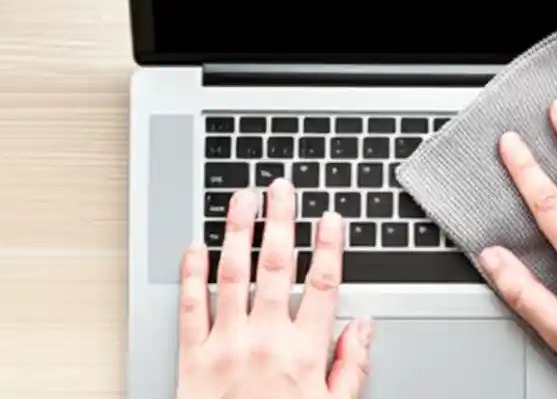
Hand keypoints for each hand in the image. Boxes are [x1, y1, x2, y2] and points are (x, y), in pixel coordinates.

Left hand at [176, 178, 372, 398]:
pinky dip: (192, 274)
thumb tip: (364, 328)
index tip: (331, 218)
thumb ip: (351, 368)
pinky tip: (196, 247)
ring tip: (241, 200)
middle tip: (281, 188)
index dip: (329, 245)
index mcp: (304, 353)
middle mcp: (265, 341)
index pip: (322, 284)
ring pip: (232, 274)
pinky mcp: (192, 359)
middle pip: (276, 266)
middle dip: (281, 220)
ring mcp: (226, 346)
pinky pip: (191, 307)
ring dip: (237, 230)